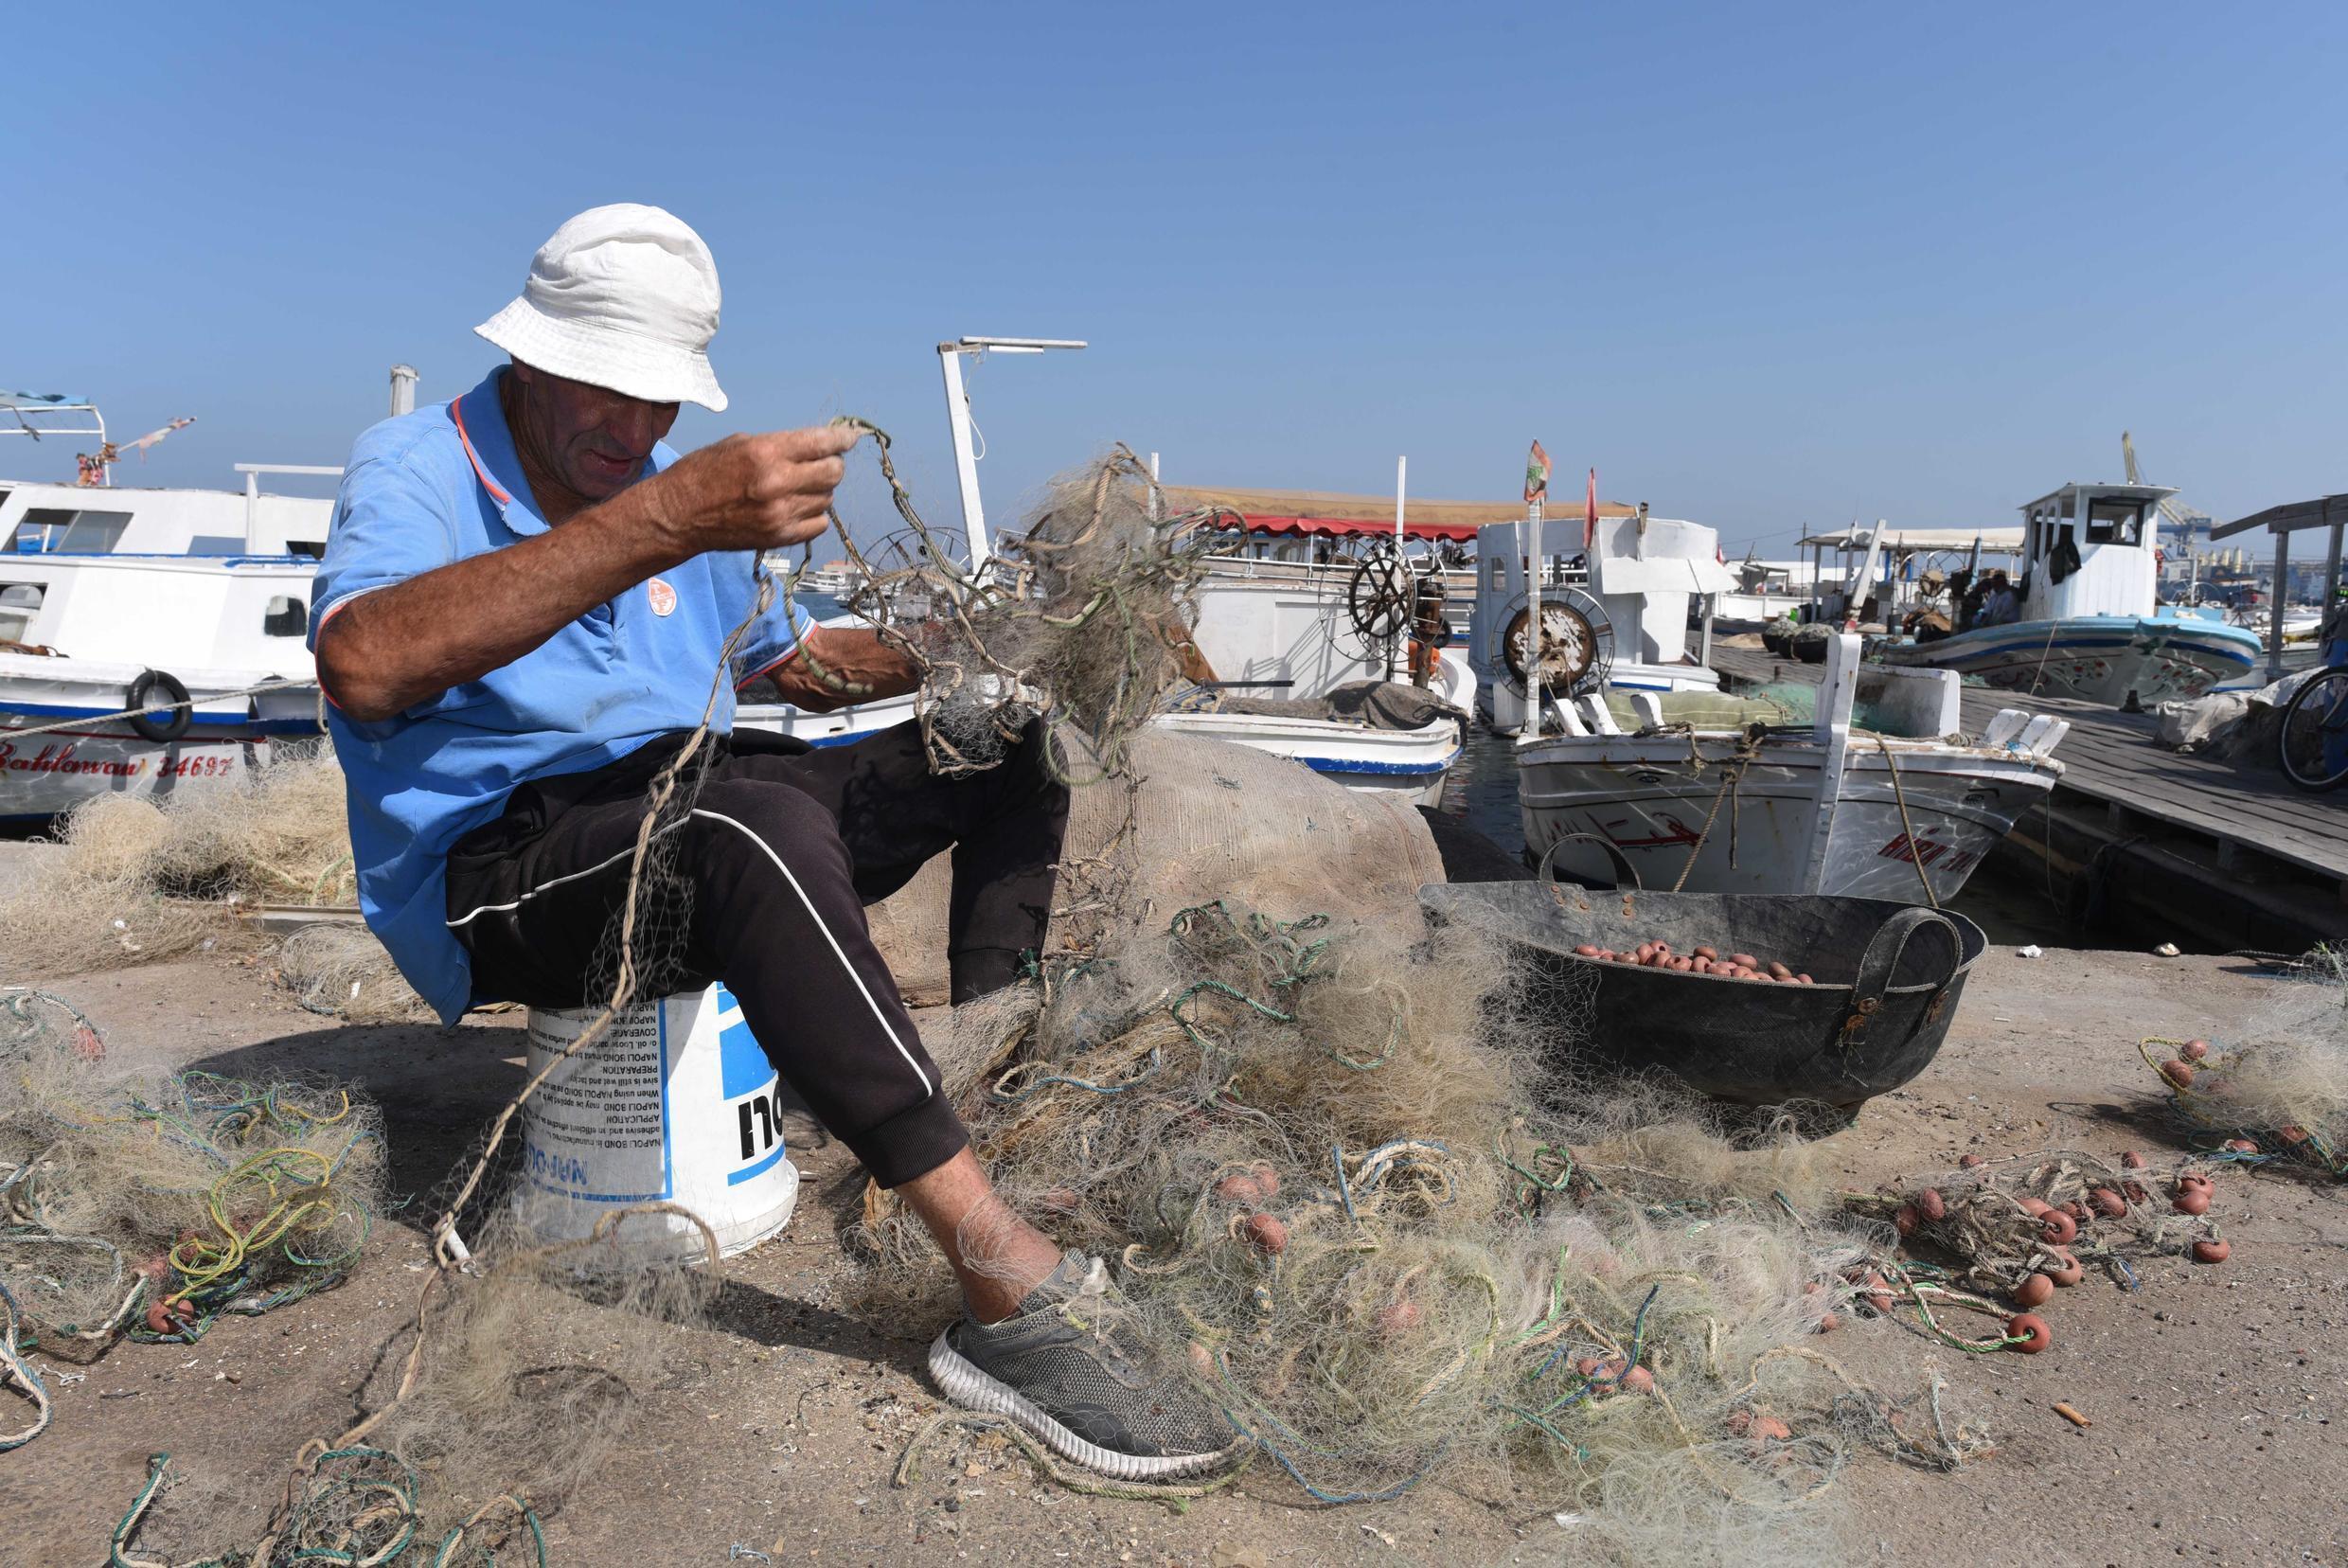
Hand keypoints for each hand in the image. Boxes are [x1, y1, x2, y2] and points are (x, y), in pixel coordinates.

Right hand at [648, 423, 862, 555]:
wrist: (679, 515)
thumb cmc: (704, 473)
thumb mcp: (740, 444)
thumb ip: (781, 445)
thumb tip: (817, 446)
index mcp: (765, 453)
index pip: (822, 443)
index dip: (843, 439)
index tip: (852, 437)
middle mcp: (777, 483)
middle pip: (834, 473)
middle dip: (833, 464)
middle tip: (823, 462)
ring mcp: (780, 514)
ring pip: (827, 498)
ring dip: (820, 490)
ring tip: (798, 486)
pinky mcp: (779, 537)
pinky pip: (818, 524)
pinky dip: (814, 514)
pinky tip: (797, 506)